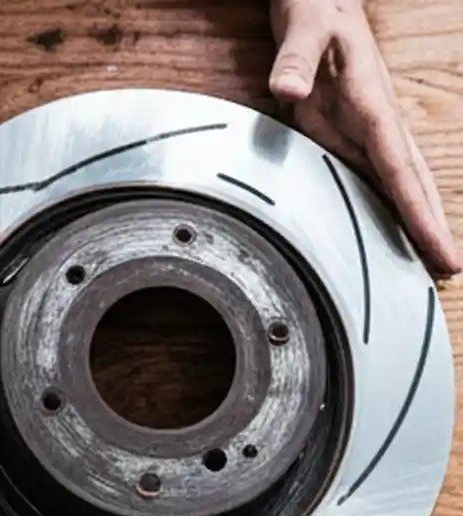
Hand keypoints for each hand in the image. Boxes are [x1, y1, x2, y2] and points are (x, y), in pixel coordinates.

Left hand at [270, 0, 460, 274]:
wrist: (319, 1)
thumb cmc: (316, 12)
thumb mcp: (304, 28)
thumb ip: (293, 60)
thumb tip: (288, 89)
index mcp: (372, 106)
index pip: (401, 170)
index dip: (420, 214)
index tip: (443, 248)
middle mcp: (375, 124)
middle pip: (412, 184)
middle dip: (431, 226)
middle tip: (450, 269)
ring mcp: (363, 131)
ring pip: (397, 185)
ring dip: (413, 222)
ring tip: (430, 265)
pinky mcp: (347, 132)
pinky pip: (370, 178)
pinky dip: (384, 207)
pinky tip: (387, 236)